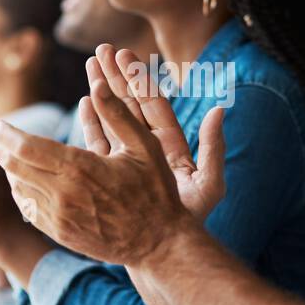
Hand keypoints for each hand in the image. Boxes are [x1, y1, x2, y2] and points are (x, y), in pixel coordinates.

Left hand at [0, 71, 204, 267]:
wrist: (159, 243)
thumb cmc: (155, 192)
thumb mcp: (144, 147)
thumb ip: (118, 115)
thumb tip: (97, 85)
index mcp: (79, 168)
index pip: (25, 147)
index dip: (5, 134)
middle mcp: (63, 194)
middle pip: (13, 167)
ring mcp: (59, 218)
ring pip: (18, 189)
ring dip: (8, 170)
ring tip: (7, 154)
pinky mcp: (61, 234)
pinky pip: (28, 210)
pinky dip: (21, 192)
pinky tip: (24, 181)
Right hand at [81, 44, 225, 221]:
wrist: (164, 253)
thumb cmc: (189, 223)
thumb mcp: (209, 186)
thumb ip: (214, 149)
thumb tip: (219, 110)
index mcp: (171, 146)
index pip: (153, 105)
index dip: (139, 80)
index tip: (125, 55)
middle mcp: (150, 149)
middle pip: (131, 105)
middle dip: (117, 77)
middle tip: (100, 51)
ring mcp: (129, 160)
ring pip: (114, 119)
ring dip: (103, 92)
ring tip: (90, 66)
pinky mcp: (112, 174)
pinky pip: (100, 142)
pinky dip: (93, 122)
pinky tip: (85, 102)